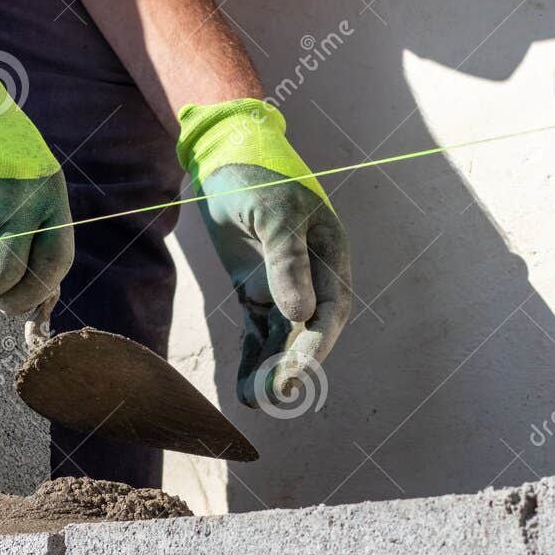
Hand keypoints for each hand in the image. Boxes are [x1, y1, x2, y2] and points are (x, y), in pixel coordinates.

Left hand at [178, 100, 351, 408]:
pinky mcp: (255, 290)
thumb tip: (301, 316)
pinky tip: (244, 388)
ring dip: (271, 369)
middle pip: (309, 332)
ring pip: (282, 338)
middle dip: (292, 365)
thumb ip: (287, 263)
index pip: (331, 309)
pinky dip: (252, 359)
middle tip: (275, 395)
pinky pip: (257, 332)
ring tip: (255, 400)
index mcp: (330, 254)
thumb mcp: (274, 214)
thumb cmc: (256, 176)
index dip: (316, 344)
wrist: (224, 154)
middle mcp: (312, 275)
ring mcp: (283, 285)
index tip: (296, 371)